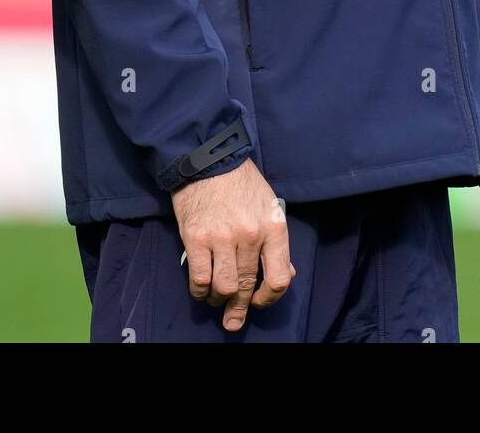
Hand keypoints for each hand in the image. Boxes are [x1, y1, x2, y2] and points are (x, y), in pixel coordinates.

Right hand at [172, 157, 295, 331]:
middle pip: (248, 286)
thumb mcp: (269, 207)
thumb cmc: (242, 183)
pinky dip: (200, 291)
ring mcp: (222, 237)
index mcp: (273, 227)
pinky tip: (201, 290)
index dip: (270, 298)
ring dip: (219, 300)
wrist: (210, 158)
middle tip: (233, 321)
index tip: (259, 302)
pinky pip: (199, 279)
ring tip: (216, 299)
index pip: (279, 278)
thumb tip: (284, 275)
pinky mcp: (196, 238)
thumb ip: (276, 243)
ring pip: (223, 287)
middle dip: (240, 308)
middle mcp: (250, 235)